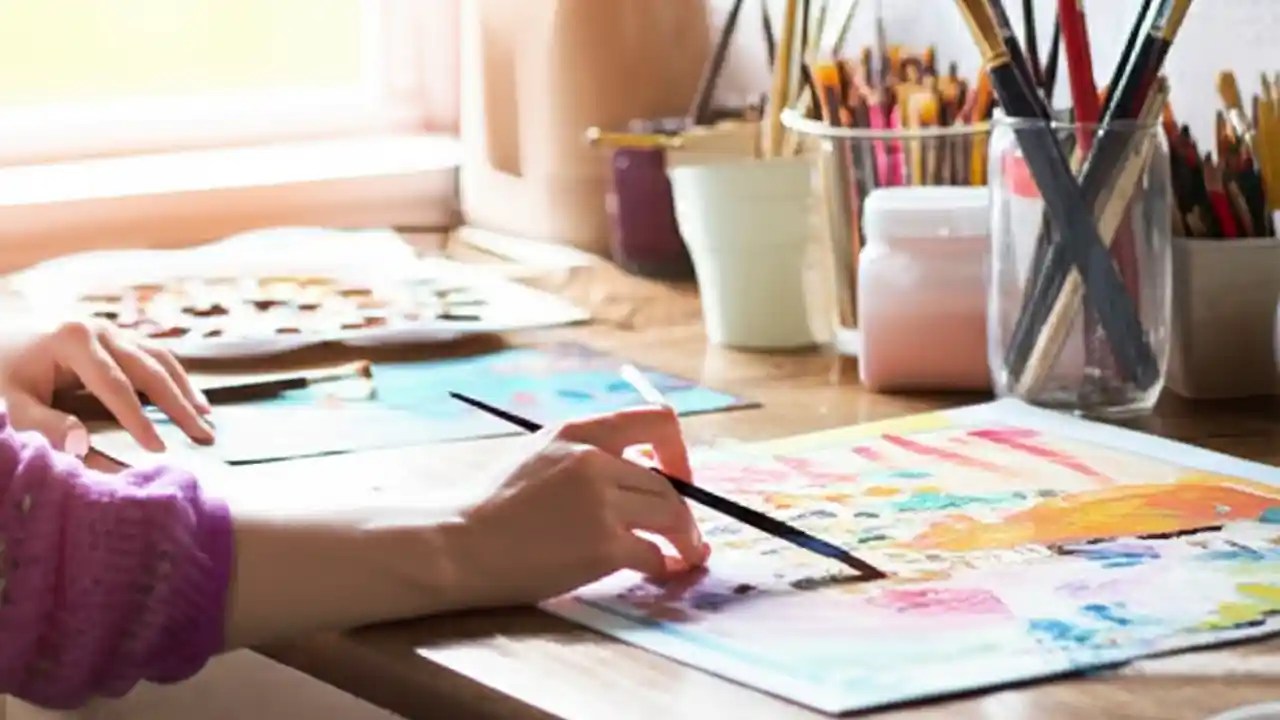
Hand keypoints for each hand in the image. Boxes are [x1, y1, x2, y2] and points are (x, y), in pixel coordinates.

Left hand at [0, 319, 213, 455]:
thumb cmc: (2, 375)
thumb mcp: (10, 403)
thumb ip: (43, 424)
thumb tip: (83, 445)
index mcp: (73, 340)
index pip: (115, 385)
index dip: (139, 419)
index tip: (159, 449)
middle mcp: (100, 329)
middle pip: (150, 369)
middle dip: (179, 405)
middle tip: (204, 437)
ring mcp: (112, 330)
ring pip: (161, 359)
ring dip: (186, 390)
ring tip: (206, 420)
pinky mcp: (118, 338)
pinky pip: (156, 356)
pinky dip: (177, 379)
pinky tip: (192, 400)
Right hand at [447, 406, 710, 608]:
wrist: (461, 545)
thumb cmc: (493, 506)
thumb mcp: (539, 453)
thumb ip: (586, 455)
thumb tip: (640, 473)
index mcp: (579, 431)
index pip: (657, 421)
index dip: (678, 451)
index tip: (678, 475)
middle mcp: (595, 461)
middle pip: (667, 481)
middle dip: (684, 509)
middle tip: (683, 531)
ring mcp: (601, 504)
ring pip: (670, 516)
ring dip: (685, 539)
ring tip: (688, 554)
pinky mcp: (603, 547)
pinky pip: (654, 554)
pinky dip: (665, 565)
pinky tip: (663, 571)